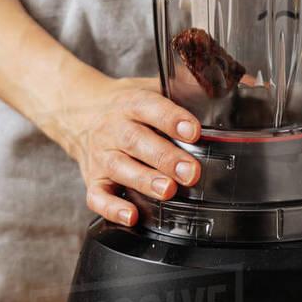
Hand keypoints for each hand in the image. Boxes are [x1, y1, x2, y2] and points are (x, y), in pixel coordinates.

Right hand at [66, 76, 201, 226]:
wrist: (77, 112)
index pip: (150, 107)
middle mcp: (113, 129)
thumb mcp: (149, 86)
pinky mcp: (92, 179)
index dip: (172, 119)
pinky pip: (97, 196)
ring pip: (119, 168)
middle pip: (136, 141)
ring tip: (168, 190)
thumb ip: (183, 88)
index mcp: (131, 103)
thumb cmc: (124, 105)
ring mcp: (101, 155)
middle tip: (190, 172)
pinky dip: (112, 209)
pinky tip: (132, 216)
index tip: (193, 131)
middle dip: (165, 158)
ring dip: (144, 180)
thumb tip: (224, 85)